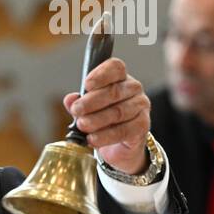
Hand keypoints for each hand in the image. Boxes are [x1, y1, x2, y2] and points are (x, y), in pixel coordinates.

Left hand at [62, 57, 150, 174]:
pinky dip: (106, 136)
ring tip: (82, 125)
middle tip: (76, 110)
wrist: (118, 145)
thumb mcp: (87, 108)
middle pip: (114, 91)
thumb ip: (79, 102)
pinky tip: (93, 139)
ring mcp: (140, 107)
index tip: (86, 85)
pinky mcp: (143, 126)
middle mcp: (133, 88)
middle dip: (91, 101)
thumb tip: (70, 99)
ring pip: (118, 112)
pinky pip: (124, 130)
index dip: (101, 75)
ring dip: (97, 119)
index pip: (115, 68)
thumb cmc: (102, 119)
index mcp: (120, 77)